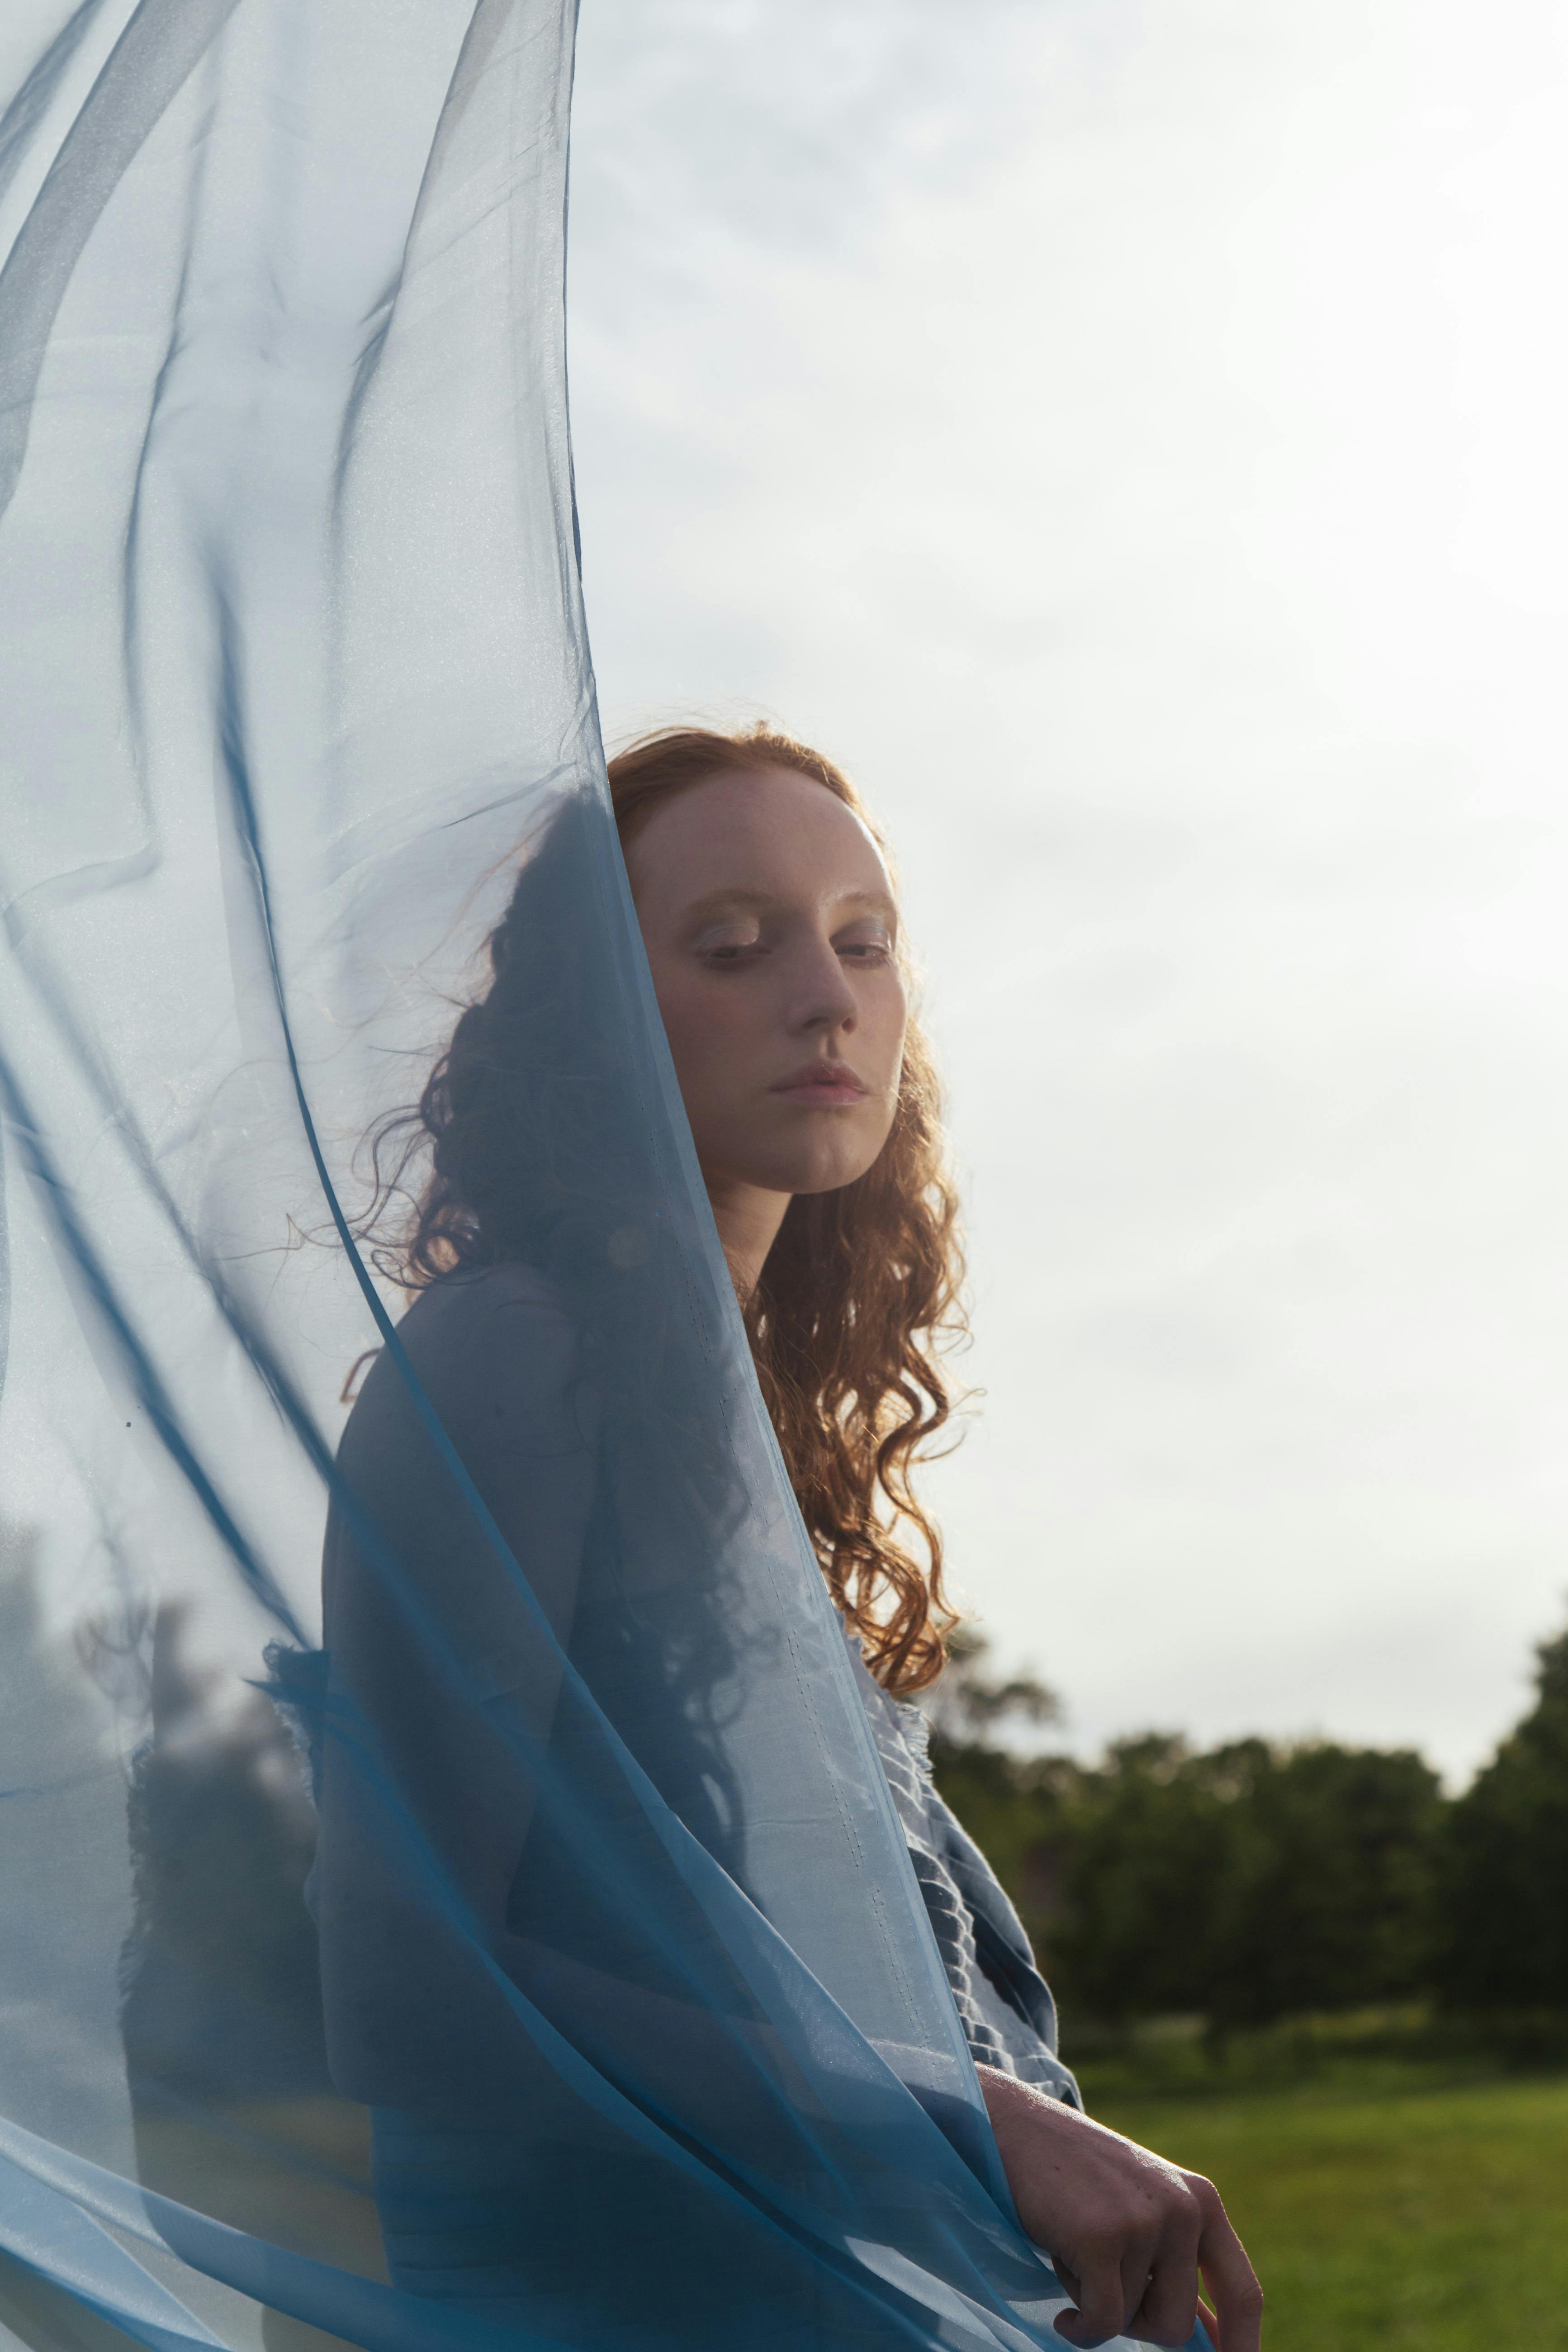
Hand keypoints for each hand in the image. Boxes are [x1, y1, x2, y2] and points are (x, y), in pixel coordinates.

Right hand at [976, 2066, 1261, 2350]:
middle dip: (1137, 2324)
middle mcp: (1183, 2208)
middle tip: (1102, 2283)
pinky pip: (1102, 2323)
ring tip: (1076, 2252)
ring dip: (1098, 2305)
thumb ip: (1179, 2267)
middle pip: (1178, 2326)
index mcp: (1202, 2202)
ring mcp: (1144, 2220)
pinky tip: (1062, 2311)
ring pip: (1134, 2324)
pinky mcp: (1102, 2236)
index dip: (1244, 2348)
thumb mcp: (1144, 2211)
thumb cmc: (1079, 2180)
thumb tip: (1212, 2339)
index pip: (1243, 2293)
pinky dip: (1079, 2328)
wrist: (1016, 2128)